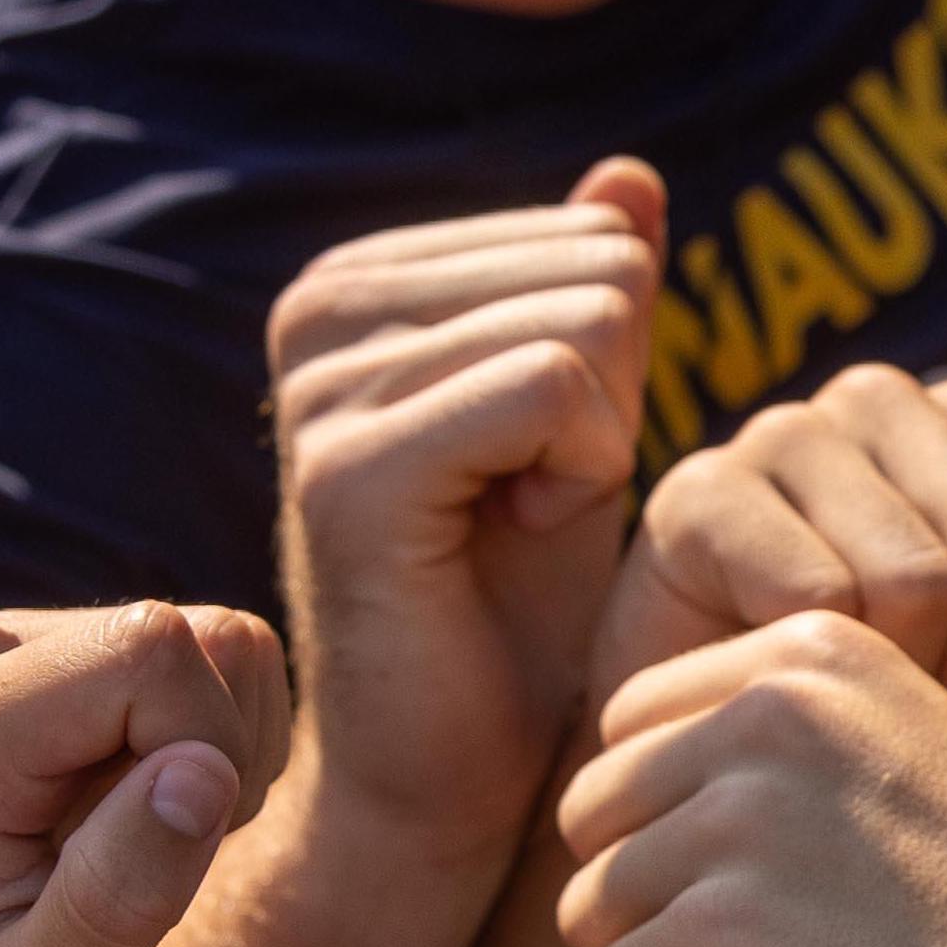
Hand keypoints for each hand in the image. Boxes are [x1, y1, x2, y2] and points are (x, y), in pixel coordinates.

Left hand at [0, 600, 291, 946]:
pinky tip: (151, 830)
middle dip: (218, 764)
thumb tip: (202, 772)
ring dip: (227, 761)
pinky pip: (221, 666)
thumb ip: (119, 892)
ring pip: (223, 645)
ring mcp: (27, 650)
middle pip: (195, 639)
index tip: (164, 869)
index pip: (151, 654)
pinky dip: (225, 754)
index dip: (206, 756)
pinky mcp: (77, 663)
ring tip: (145, 857)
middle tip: (149, 877)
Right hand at [267, 163, 666, 842]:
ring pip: (589, 326)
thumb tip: (629, 175)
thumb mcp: (577, 424)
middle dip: (615, 401)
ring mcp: (321, 383)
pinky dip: (581, 476)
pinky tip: (517, 540)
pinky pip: (553, 388)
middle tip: (534, 504)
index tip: (541, 467)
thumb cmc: (515, 606)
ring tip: (517, 525)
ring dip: (600, 446)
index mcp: (358, 284)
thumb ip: (592, 294)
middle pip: (598, 271)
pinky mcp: (348, 464)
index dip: (617, 367)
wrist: (446, 772)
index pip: (593, 238)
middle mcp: (317, 308)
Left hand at [551, 611, 946, 946]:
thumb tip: (597, 795)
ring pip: (589, 918)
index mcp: (815, 649)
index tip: (828, 888)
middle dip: (674, 911)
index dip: (699, 840)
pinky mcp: (711, 938)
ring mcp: (734, 819)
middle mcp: (764, 707)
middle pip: (592, 822)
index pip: (631, 734)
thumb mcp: (911, 777)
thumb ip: (778, 757)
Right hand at [591, 360, 946, 747]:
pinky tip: (806, 705)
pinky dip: (831, 682)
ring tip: (890, 717)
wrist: (717, 750)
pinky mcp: (699, 494)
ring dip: (920, 686)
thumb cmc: (890, 695)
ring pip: (923, 579)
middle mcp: (885, 396)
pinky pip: (820, 603)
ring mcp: (785, 434)